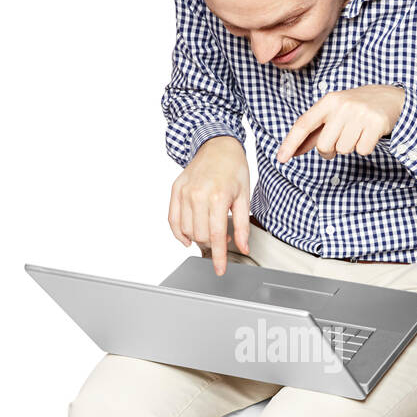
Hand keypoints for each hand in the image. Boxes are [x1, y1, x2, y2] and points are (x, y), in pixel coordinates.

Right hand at [168, 136, 250, 276]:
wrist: (218, 145)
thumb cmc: (234, 168)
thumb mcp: (244, 196)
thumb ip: (242, 225)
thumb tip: (243, 247)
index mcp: (217, 197)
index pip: (216, 236)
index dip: (218, 257)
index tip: (220, 270)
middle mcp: (198, 195)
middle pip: (200, 236)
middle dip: (212, 243)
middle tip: (223, 235)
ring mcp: (184, 192)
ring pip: (187, 230)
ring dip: (198, 237)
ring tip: (209, 229)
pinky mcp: (175, 190)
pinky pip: (172, 219)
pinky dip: (179, 232)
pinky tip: (188, 236)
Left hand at [276, 85, 404, 162]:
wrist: (393, 98)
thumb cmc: (358, 109)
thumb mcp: (334, 114)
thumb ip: (314, 132)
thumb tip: (293, 151)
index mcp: (329, 101)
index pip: (303, 124)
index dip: (290, 143)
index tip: (281, 159)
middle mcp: (342, 105)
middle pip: (324, 145)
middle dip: (330, 150)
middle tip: (342, 139)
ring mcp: (360, 114)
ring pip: (343, 150)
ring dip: (350, 147)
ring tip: (358, 132)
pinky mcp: (376, 123)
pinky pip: (362, 150)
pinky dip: (365, 147)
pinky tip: (370, 134)